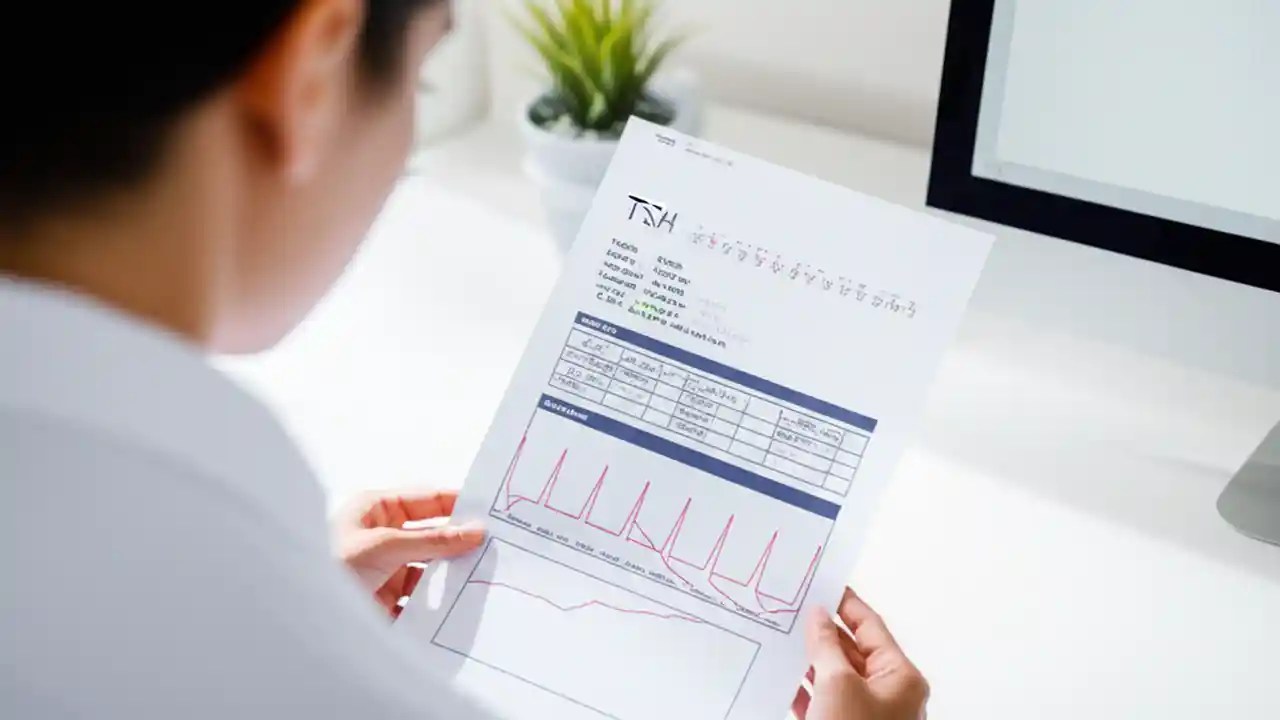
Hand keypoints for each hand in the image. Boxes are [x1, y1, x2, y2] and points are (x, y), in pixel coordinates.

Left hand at [333, 489, 484, 617]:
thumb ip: (433, 540)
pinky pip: (420, 601)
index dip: (455, 504)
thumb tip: (473, 530)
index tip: (489, 510)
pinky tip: (458, 607)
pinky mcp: (385, 602)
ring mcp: (384, 571)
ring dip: (450, 576)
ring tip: (481, 579)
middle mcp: (380, 538)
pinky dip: (437, 605)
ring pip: (429, 570)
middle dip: (457, 543)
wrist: (300, 617)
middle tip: (494, 546)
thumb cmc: (327, 567)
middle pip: (431, 536)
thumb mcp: (385, 545)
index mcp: (373, 510)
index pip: (425, 501)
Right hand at [793, 588, 928, 719]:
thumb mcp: (837, 684)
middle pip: (853, 650)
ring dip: (812, 660)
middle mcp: (890, 694)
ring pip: (837, 677)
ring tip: (785, 637)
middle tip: (796, 610)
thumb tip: (818, 616)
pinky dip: (807, 688)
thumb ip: (826, 645)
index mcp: (901, 678)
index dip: (847, 604)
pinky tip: (786, 676)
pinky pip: (826, 701)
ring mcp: (868, 714)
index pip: (871, 627)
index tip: (825, 586)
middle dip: (824, 631)